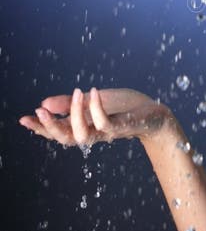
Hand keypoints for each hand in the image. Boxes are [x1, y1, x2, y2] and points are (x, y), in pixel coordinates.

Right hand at [19, 88, 173, 146]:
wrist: (156, 115)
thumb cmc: (126, 109)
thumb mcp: (95, 102)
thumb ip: (71, 104)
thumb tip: (44, 103)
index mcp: (86, 127)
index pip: (58, 132)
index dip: (40, 128)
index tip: (23, 119)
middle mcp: (94, 133)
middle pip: (66, 139)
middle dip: (50, 127)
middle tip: (38, 111)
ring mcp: (108, 132)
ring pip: (83, 134)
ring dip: (74, 115)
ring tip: (73, 93)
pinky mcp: (124, 126)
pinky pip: (106, 123)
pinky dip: (96, 108)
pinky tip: (93, 91)